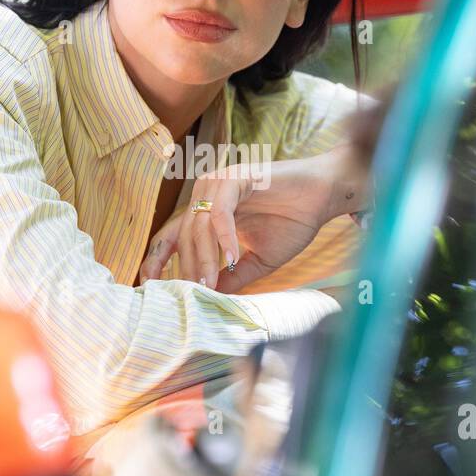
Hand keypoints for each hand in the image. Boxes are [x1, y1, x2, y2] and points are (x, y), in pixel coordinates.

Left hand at [137, 146, 368, 292]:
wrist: (324, 197)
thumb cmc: (294, 222)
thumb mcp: (257, 260)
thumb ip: (233, 277)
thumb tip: (208, 298)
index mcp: (208, 210)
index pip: (172, 236)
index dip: (157, 260)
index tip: (150, 286)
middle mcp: (207, 193)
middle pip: (183, 236)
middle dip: (186, 268)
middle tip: (193, 294)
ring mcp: (219, 182)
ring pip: (199, 227)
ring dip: (204, 259)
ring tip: (211, 284)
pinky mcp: (235, 176)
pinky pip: (220, 213)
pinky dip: (224, 239)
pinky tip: (232, 259)